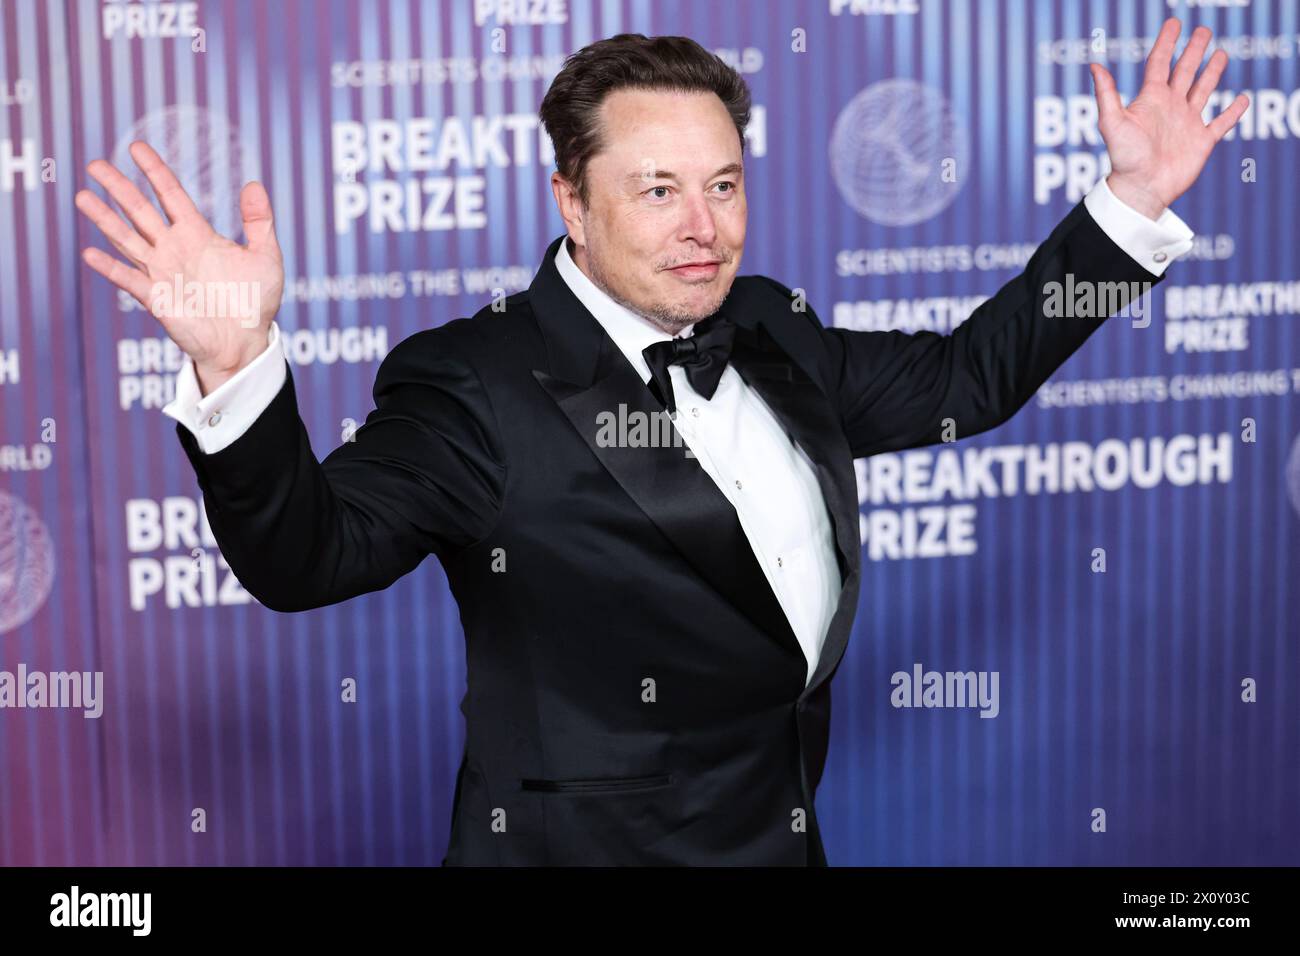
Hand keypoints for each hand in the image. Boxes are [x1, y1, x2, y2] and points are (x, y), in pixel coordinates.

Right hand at [75, 141, 284, 392]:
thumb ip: (260, 222)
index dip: (154, 171)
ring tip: (82, 197)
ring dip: (105, 219)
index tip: (136, 147)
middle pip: (140, 211)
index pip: (171, 194)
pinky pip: (129, 280)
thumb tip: (255, 184)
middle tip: (94, 164)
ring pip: (127, 239)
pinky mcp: (157, 298)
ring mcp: (162, 271)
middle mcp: (174, 248)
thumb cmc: (256, 301)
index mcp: (198, 234)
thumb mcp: (266, 257)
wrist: (246, 342)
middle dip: (118, 187)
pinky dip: (110, 268)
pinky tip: (91, 253)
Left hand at [1090, 17, 1249, 218]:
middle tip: (1203, 31)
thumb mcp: (1112, 122)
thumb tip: (1094, 65)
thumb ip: (1106, 94)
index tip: (1173, 23)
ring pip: (1204, 91)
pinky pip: (1222, 123)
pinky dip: (1233, 112)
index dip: (1167, 42)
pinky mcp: (1202, 141)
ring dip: (1212, 73)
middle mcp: (1170, 107)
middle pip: (1185, 71)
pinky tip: (1242, 99)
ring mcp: (1187, 123)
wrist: (1140, 189)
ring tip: (1220, 54)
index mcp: (1151, 99)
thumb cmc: (1124, 158)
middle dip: (1194, 51)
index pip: (1160, 63)